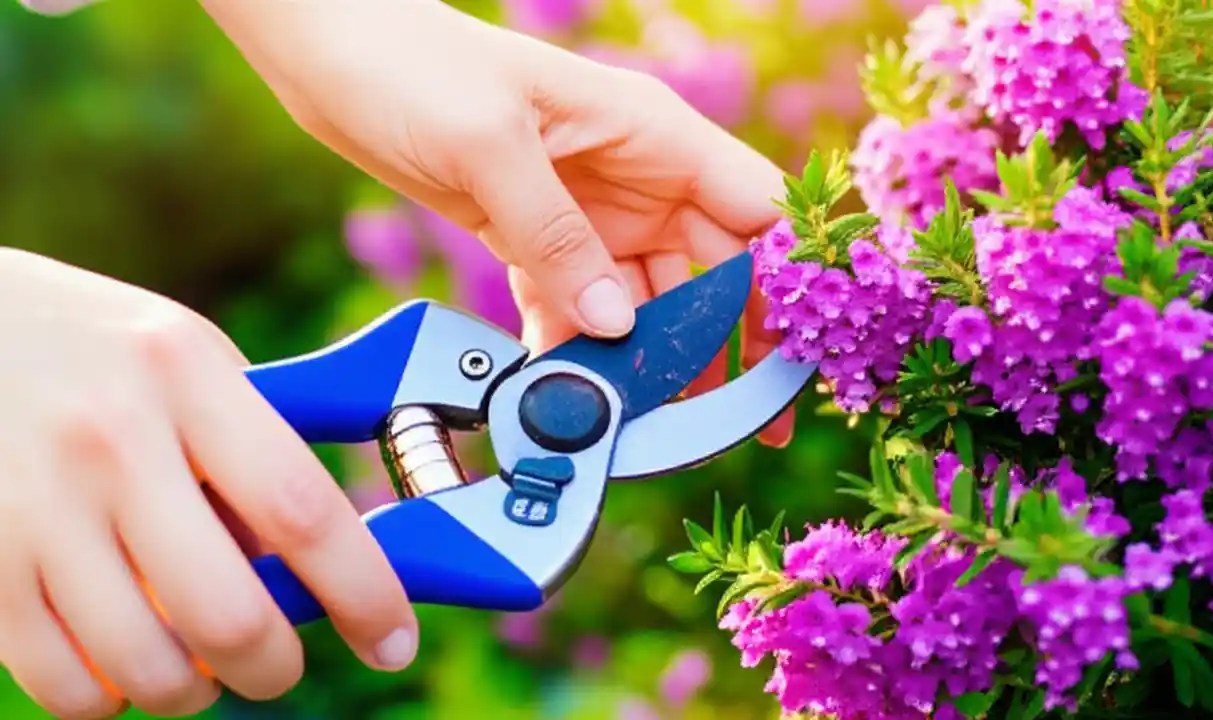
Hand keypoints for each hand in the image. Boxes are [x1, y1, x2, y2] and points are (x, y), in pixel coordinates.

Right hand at [0, 249, 416, 718]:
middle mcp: (111, 441)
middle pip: (227, 612)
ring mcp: (34, 505)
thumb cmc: (100, 351)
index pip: (302, 509)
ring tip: (200, 660)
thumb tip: (307, 568)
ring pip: (146, 664)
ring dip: (194, 688)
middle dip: (274, 667)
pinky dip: (109, 696)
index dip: (363, 592)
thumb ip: (252, 451)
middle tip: (279, 665)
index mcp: (186, 376)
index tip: (392, 639)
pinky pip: (62, 681)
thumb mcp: (191, 363)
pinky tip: (123, 656)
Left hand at [199, 0, 794, 444]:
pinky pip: (576, 304)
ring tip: (637, 416)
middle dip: (717, 346)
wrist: (331, 56)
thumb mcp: (490, 145)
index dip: (778, 280)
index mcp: (651, 133)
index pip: (753, 208)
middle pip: (709, 272)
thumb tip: (616, 326)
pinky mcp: (538, 237)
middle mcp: (636, 176)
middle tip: (720, 423)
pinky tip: (565, 384)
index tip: (786, 353)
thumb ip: (557, 236)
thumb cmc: (414, 66)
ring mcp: (589, 211)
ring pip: (645, 301)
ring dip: (642, 359)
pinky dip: (574, 345)